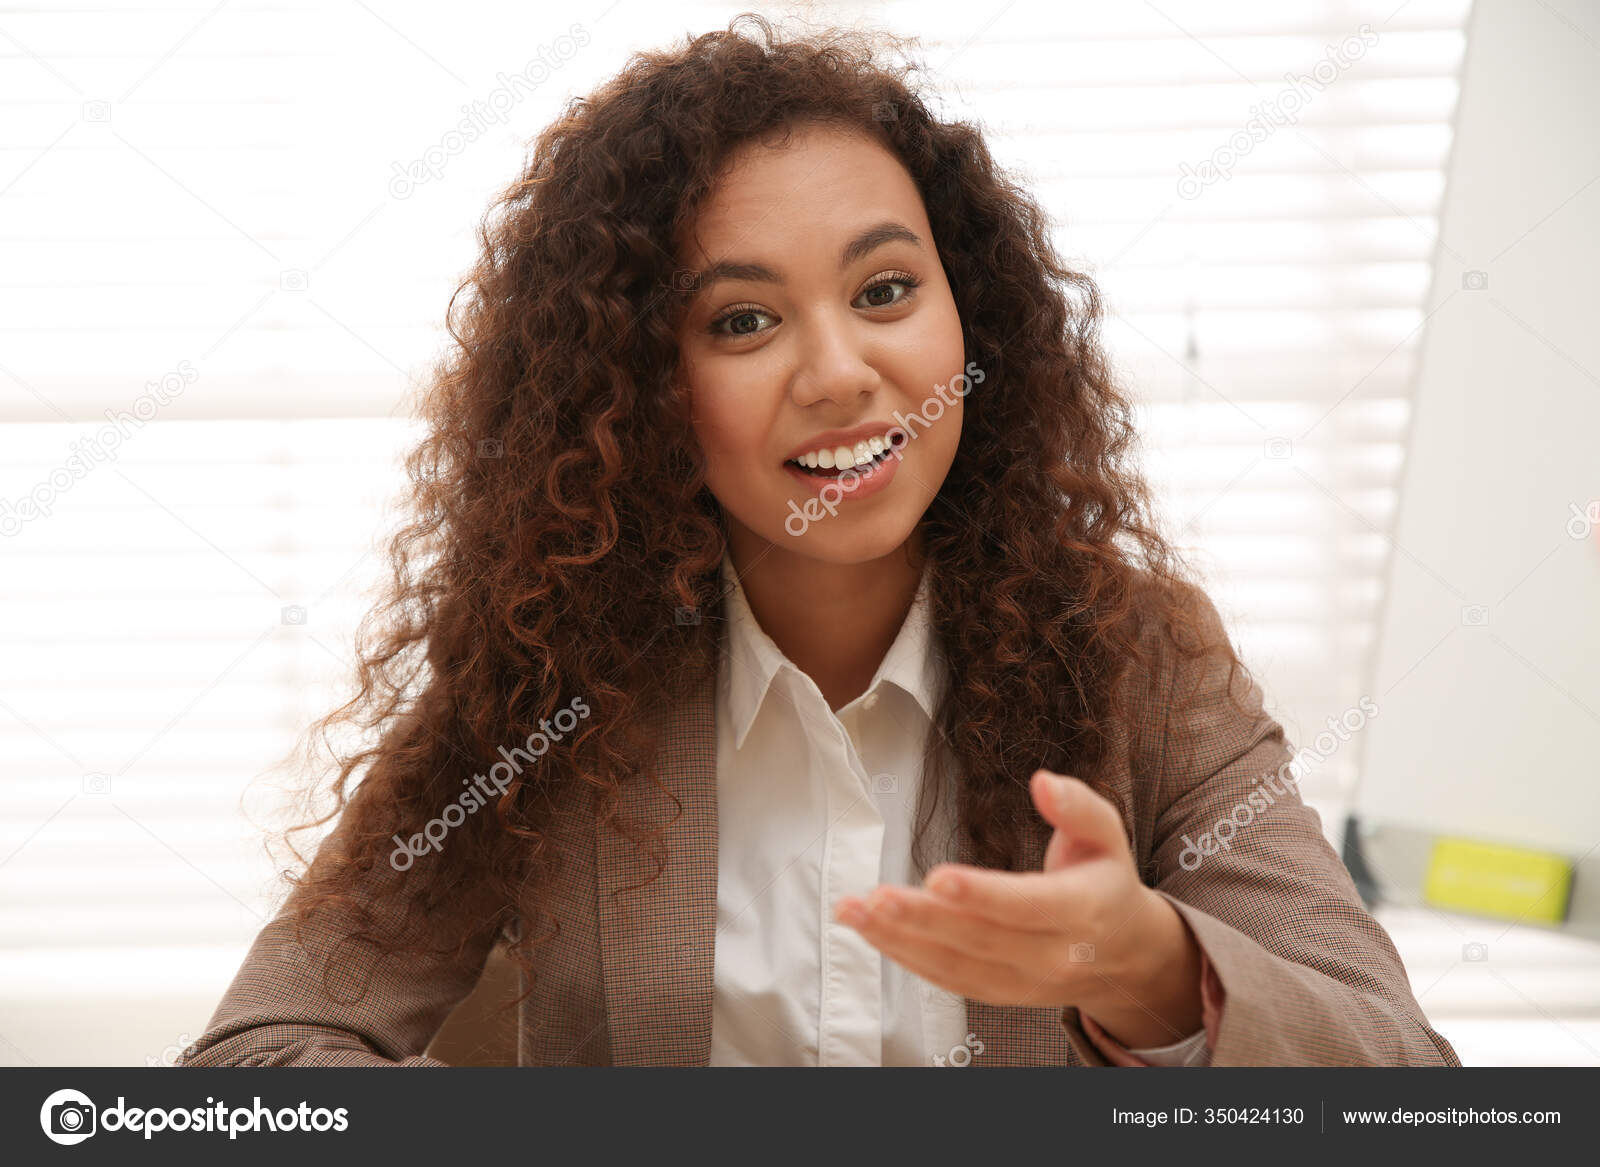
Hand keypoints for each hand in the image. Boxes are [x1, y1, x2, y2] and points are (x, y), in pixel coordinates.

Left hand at [834, 769, 1203, 1048]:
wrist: (1125, 955)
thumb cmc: (1105, 880)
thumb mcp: (1107, 835)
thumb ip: (1078, 806)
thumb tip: (1043, 782)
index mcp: (1083, 910)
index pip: (1029, 906)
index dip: (983, 894)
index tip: (937, 877)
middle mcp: (1054, 955)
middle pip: (982, 940)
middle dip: (924, 919)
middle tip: (876, 897)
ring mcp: (1024, 981)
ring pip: (957, 966)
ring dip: (900, 941)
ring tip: (854, 912)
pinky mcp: (999, 992)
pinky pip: (948, 980)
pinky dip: (906, 957)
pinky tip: (871, 931)